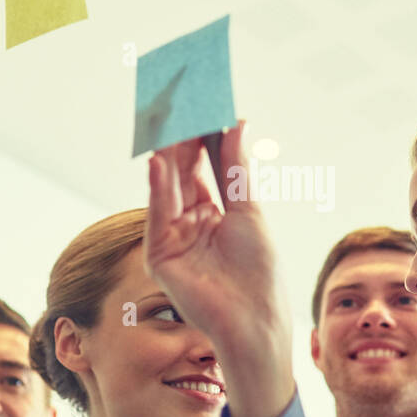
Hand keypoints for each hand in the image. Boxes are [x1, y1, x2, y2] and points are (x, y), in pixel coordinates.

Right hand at [145, 119, 295, 416]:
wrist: (254, 320)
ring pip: (168, 186)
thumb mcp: (249, 209)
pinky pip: (158, 214)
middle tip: (179, 98)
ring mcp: (173, 236)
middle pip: (183, 168)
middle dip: (182, 134)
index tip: (203, 97)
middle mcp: (190, 219)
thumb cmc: (259, 271)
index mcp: (215, 209)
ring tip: (167, 118)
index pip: (204, 161)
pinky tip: (158, 160)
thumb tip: (235, 121)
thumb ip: (235, 167)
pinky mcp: (160, 255)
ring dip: (167, 152)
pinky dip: (157, 188)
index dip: (204, 131)